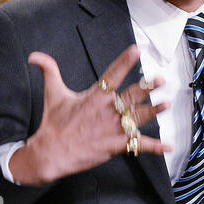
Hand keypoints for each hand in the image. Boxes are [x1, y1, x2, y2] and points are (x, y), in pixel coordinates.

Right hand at [9, 44, 171, 184]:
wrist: (50, 153)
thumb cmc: (53, 123)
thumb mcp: (53, 94)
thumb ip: (49, 71)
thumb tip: (34, 55)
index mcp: (94, 96)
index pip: (112, 74)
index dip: (124, 62)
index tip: (136, 50)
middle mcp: (107, 110)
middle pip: (131, 95)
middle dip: (147, 87)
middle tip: (161, 80)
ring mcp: (113, 128)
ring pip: (138, 118)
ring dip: (154, 111)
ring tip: (167, 103)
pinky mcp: (116, 146)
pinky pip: (140, 146)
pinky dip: (156, 147)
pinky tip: (170, 146)